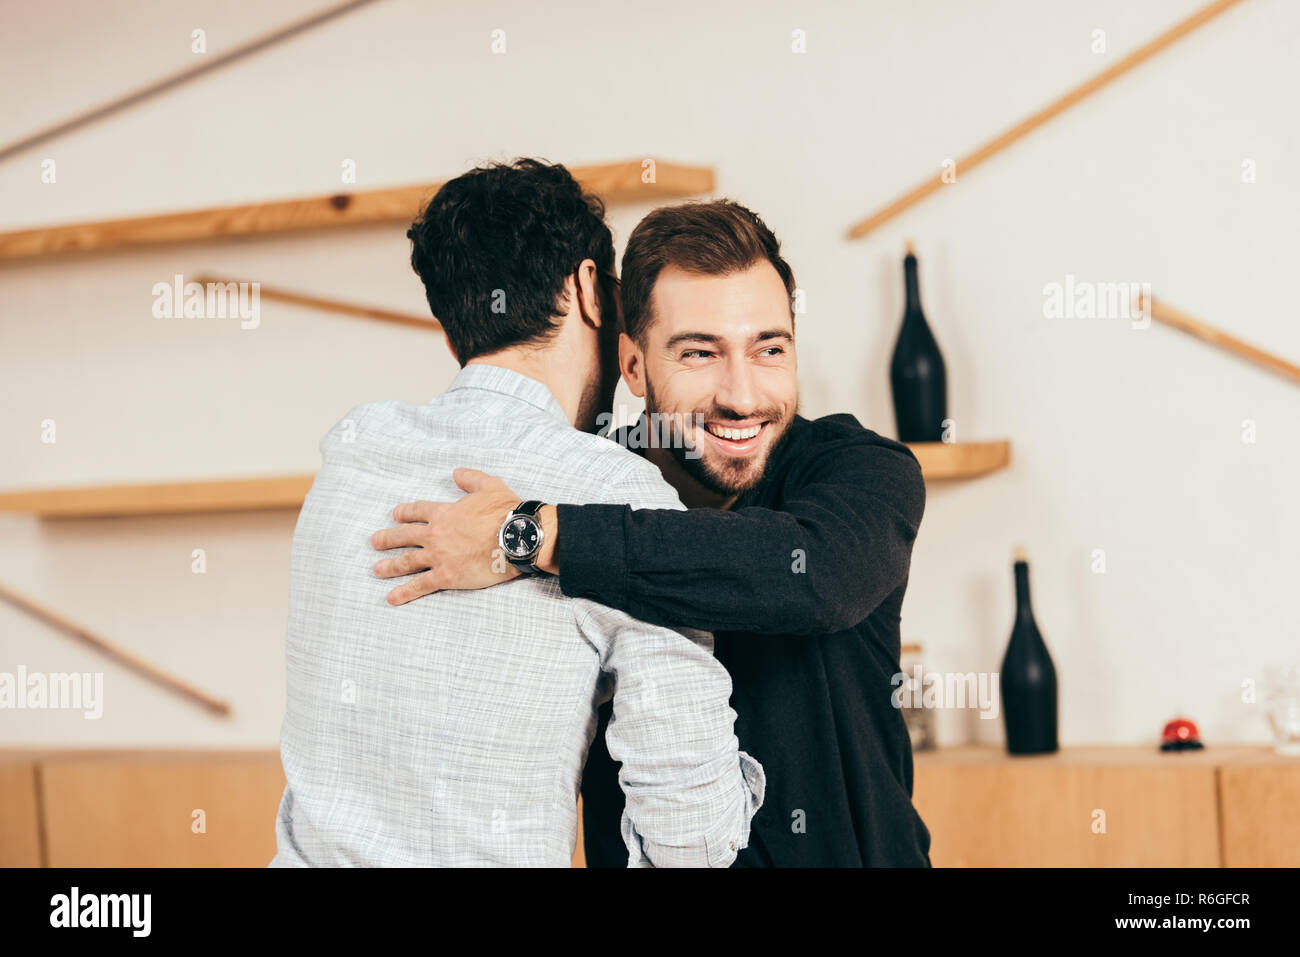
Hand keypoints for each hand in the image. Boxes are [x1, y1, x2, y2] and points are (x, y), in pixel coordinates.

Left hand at [370, 468, 554, 604]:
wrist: (516, 537)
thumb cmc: (505, 511)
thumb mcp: (489, 485)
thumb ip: (470, 478)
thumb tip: (456, 473)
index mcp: (444, 513)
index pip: (418, 511)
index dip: (405, 512)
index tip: (395, 515)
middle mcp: (435, 534)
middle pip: (404, 536)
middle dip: (387, 539)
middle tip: (374, 542)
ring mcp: (438, 556)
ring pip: (406, 561)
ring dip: (389, 566)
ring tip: (376, 570)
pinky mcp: (446, 576)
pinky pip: (419, 585)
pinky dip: (404, 592)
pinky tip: (391, 598)